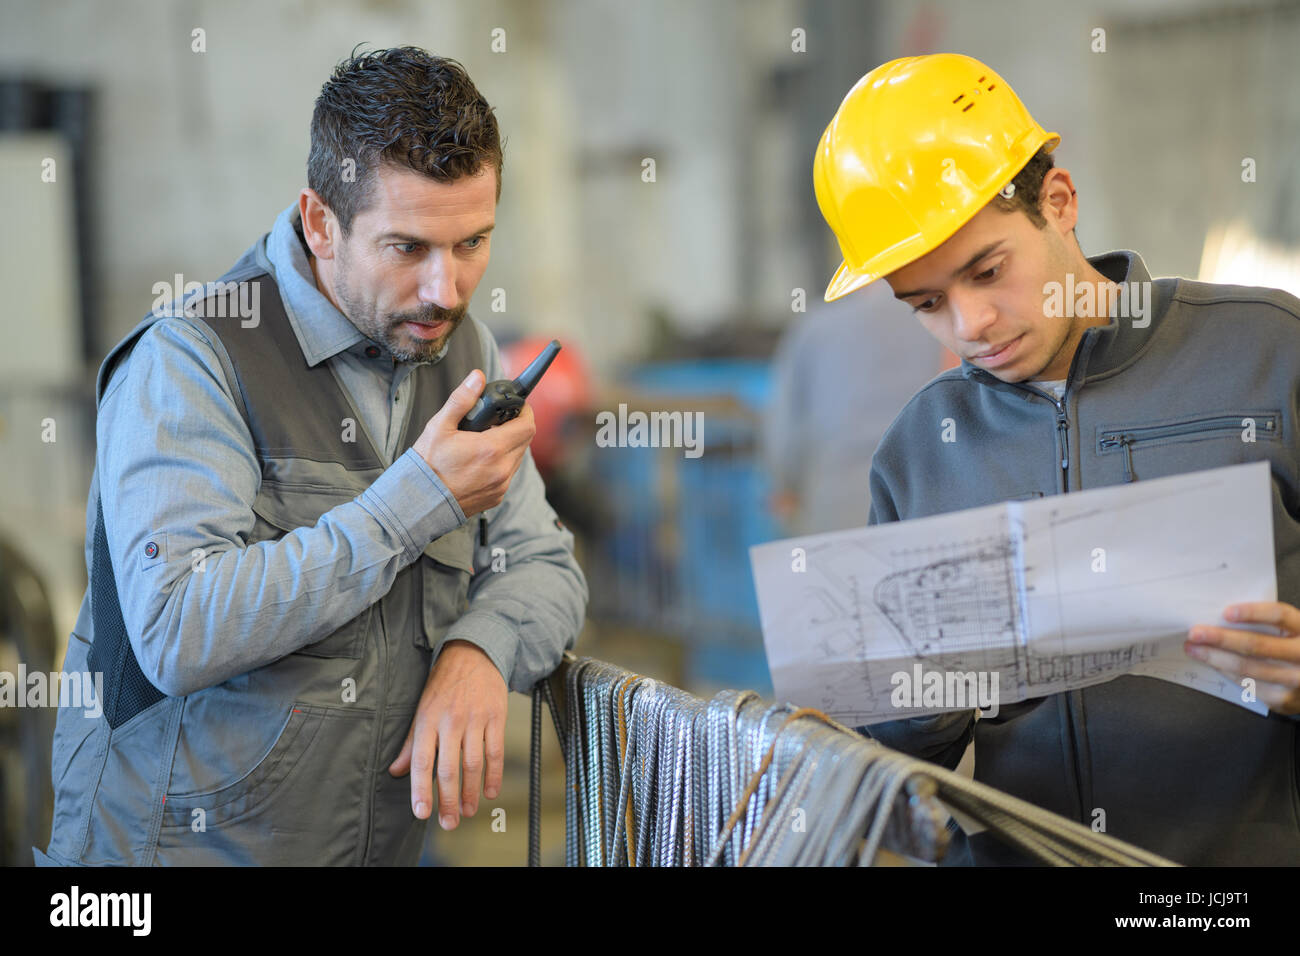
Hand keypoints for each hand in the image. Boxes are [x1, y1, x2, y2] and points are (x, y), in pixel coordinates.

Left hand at [388, 640, 507, 827]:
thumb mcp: (421, 709)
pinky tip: (489, 792)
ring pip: (473, 764)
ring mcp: (475, 719)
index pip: (422, 761)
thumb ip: (411, 743)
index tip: (422, 813)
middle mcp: (451, 721)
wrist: (474, 653)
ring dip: (471, 792)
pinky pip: (495, 751)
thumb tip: (396, 771)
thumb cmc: (443, 685)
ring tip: (467, 812)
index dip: (421, 789)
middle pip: (449, 768)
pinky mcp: (496, 717)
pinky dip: (494, 775)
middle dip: (449, 800)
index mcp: (428, 720)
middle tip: (449, 823)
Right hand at [412, 369, 536, 517]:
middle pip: (525, 440)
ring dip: (510, 445)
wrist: (420, 501)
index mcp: (491, 449)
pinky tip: (483, 460)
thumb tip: (478, 377)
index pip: (527, 425)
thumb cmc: (427, 464)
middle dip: (517, 426)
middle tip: (499, 420)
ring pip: (518, 458)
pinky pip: (509, 474)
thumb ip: (462, 399)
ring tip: (488, 440)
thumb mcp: (440, 426)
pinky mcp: (497, 497)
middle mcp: (502, 469)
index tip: (517, 405)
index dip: (525, 411)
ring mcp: (501, 486)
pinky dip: (502, 463)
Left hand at [1185, 602, 1299, 715]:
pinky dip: (1226, 673)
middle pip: (1257, 645)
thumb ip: (1267, 624)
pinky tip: (1212, 664)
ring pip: (1248, 667)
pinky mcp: (1284, 699)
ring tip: (1194, 649)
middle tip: (1195, 633)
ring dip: (1215, 657)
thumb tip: (1221, 616)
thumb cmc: (1294, 649)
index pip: (1279, 615)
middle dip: (1221, 638)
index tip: (1225, 612)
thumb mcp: (1289, 632)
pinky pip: (1248, 685)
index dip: (1252, 612)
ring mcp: (1296, 679)